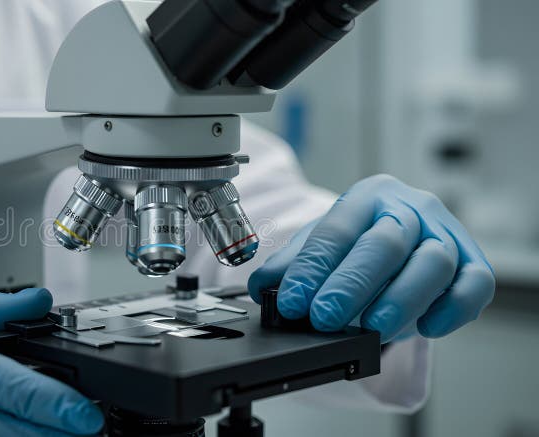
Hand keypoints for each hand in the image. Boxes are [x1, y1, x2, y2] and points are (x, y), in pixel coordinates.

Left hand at [248, 174, 494, 342]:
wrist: (400, 244)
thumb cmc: (359, 243)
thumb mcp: (321, 246)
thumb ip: (291, 264)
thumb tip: (262, 286)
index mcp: (368, 196)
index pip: (337, 230)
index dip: (312, 269)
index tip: (292, 302)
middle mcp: (410, 208)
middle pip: (385, 243)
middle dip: (351, 285)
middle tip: (325, 318)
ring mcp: (446, 233)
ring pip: (432, 263)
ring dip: (400, 300)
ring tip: (371, 329)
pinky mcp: (473, 262)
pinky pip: (475, 284)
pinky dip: (454, 307)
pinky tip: (427, 327)